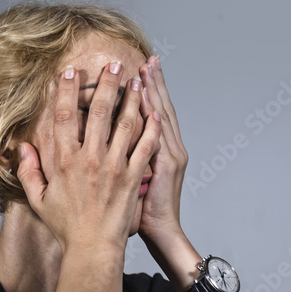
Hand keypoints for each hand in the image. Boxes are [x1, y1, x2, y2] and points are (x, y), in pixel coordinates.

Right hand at [15, 61, 161, 252]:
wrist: (92, 249)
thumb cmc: (66, 227)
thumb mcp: (38, 199)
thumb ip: (28, 171)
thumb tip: (21, 147)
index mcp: (64, 161)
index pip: (63, 116)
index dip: (65, 90)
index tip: (70, 72)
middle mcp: (89, 159)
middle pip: (98, 111)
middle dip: (107, 83)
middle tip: (114, 64)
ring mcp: (113, 167)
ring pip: (124, 123)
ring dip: (131, 98)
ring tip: (137, 80)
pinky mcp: (132, 177)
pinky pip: (144, 147)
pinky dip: (151, 128)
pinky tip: (154, 112)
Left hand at [137, 55, 188, 243]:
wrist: (162, 231)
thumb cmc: (145, 211)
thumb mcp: (141, 181)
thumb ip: (134, 159)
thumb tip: (120, 144)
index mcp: (163, 152)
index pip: (155, 114)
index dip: (151, 92)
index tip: (143, 70)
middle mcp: (171, 149)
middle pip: (162, 108)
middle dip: (155, 83)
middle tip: (148, 60)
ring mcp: (170, 157)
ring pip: (162, 117)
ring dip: (154, 93)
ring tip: (146, 71)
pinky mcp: (166, 167)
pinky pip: (158, 138)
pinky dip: (153, 118)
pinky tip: (147, 101)